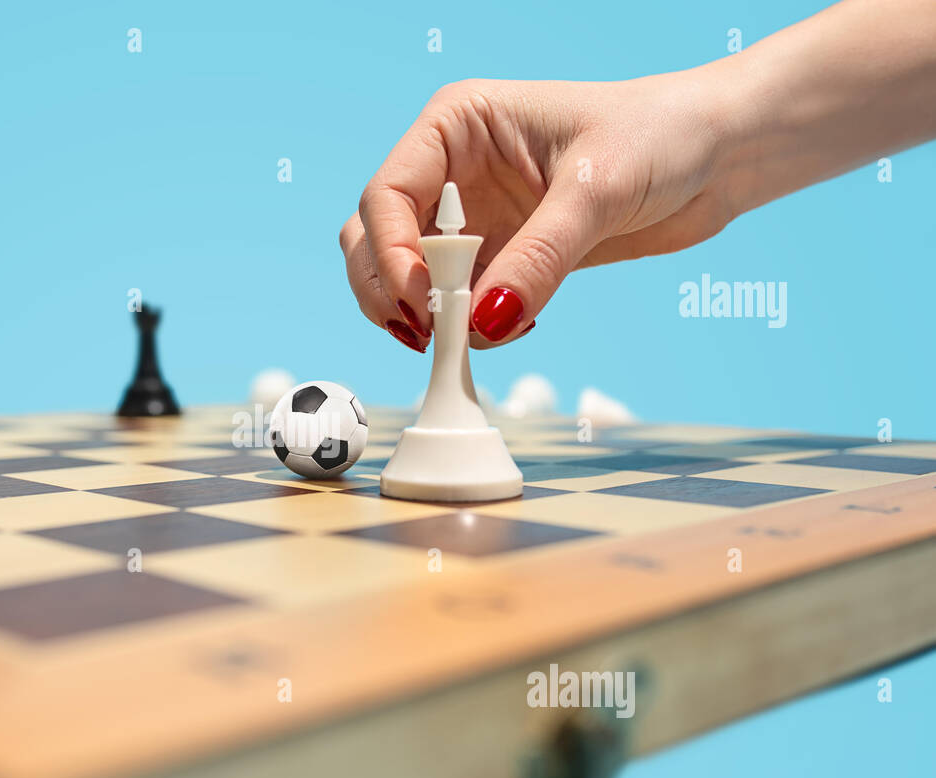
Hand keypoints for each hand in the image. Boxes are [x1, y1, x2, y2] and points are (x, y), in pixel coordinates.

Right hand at [340, 72, 731, 351]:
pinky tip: (511, 326)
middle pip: (374, 240)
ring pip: (405, 278)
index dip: (390, 255)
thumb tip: (483, 324)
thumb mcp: (595, 191)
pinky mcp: (501, 256)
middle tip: (429, 333)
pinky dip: (468, 328)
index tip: (422, 302)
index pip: (385, 196)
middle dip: (391, 291)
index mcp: (456, 126)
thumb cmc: (659, 134)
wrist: (717, 153)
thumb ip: (537, 260)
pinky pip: (458, 303)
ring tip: (470, 337)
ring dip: (425, 316)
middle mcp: (450, 171)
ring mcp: (472, 217)